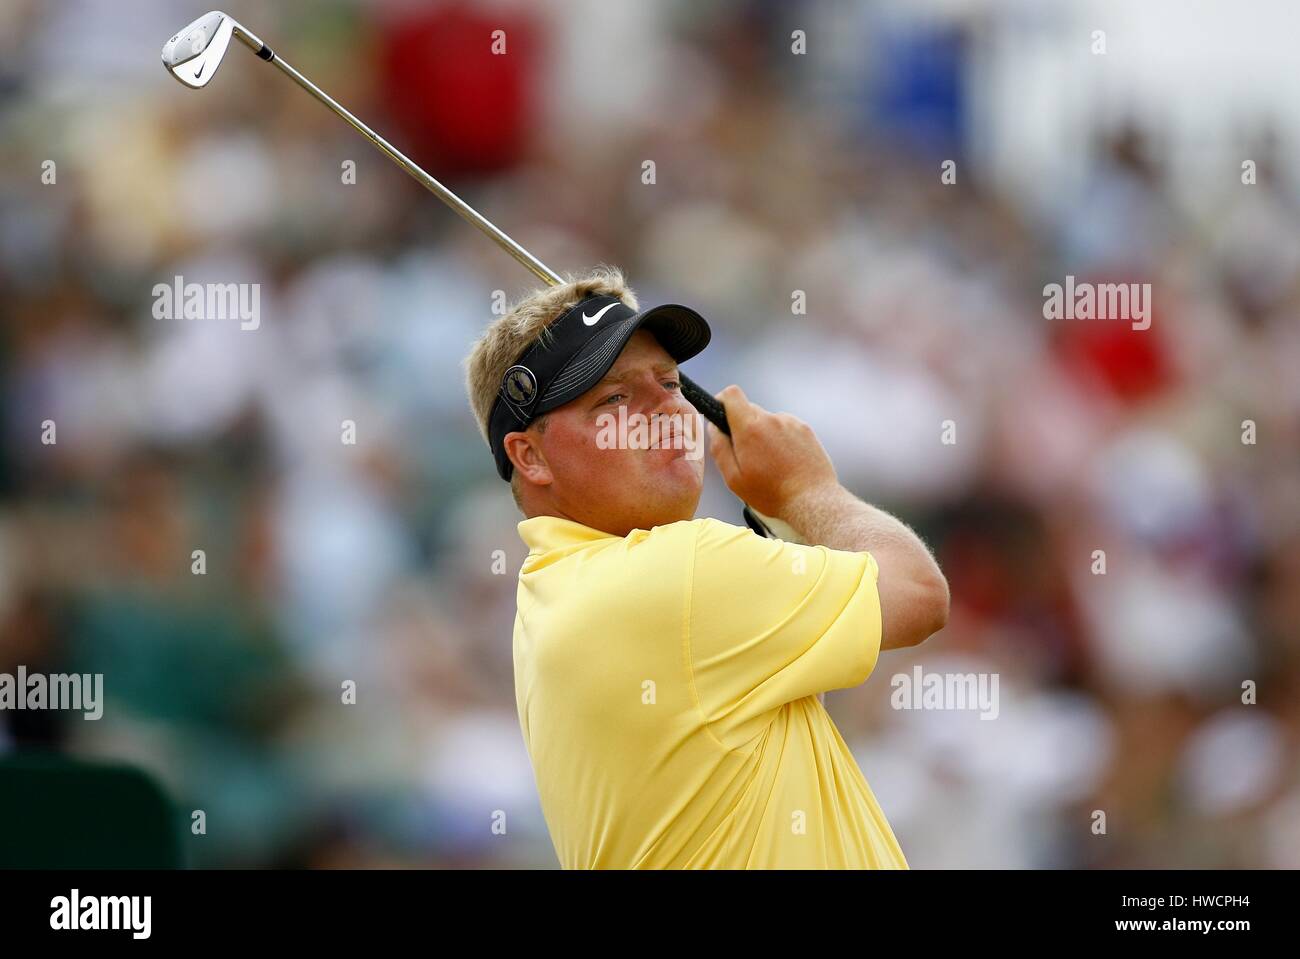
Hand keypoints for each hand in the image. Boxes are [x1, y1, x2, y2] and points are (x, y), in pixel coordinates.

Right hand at [708, 385, 838, 518]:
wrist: (812, 500)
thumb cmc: (772, 494)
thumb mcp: (734, 479)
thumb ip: (719, 449)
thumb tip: (714, 429)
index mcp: (750, 429)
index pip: (732, 395)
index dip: (722, 401)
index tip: (721, 413)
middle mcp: (772, 420)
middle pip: (749, 409)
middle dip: (743, 427)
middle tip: (747, 454)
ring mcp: (791, 423)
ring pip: (767, 420)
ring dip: (764, 435)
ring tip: (771, 463)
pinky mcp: (805, 430)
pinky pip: (784, 427)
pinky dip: (780, 440)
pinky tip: (785, 461)